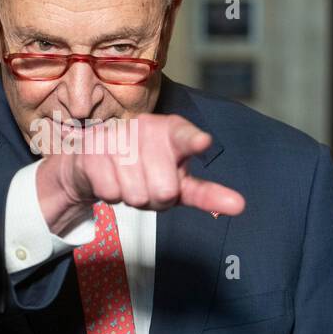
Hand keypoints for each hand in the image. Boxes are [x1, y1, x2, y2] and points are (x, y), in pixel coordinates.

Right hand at [35, 114, 244, 234]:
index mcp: (172, 131)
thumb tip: (239, 205)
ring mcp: (117, 137)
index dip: (193, 141)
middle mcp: (146, 128)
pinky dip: (112, 195)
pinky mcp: (92, 150)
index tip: (202, 142)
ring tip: (128, 181)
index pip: (185, 136)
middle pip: (164, 190)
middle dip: (157, 199)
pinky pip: (112, 193)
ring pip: (137, 196)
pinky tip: (110, 178)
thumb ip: (206, 192)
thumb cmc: (144, 171)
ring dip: (134, 198)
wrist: (94, 164)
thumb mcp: (178, 180)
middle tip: (148, 185)